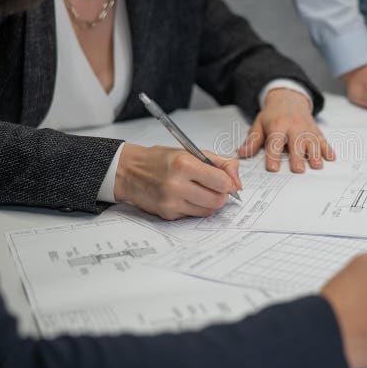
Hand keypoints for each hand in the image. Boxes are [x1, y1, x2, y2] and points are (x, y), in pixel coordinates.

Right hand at [114, 144, 241, 220]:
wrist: (129, 171)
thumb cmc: (161, 160)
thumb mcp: (191, 152)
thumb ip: (220, 163)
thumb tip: (238, 183)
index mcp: (185, 165)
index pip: (222, 182)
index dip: (229, 182)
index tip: (226, 181)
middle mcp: (177, 185)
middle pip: (218, 200)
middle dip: (221, 194)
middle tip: (214, 187)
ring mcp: (171, 202)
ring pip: (208, 211)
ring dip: (209, 202)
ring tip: (199, 190)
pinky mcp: (167, 214)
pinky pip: (193, 215)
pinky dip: (195, 207)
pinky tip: (185, 196)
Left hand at [237, 88, 334, 172]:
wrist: (289, 98)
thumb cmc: (273, 115)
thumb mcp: (259, 124)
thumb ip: (252, 140)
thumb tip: (242, 153)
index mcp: (277, 126)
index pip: (275, 142)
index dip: (273, 155)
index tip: (272, 168)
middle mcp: (293, 126)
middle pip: (296, 143)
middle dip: (298, 156)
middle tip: (298, 170)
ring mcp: (306, 128)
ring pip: (312, 141)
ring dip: (315, 154)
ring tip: (317, 166)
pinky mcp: (315, 130)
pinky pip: (322, 139)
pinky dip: (327, 148)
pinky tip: (331, 157)